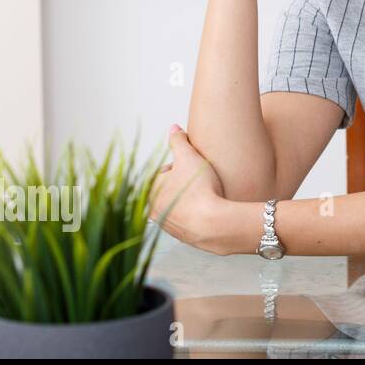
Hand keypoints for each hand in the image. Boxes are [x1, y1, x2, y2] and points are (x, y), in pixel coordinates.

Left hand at [150, 124, 230, 254]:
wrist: (214, 224)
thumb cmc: (200, 188)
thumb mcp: (189, 157)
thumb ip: (179, 141)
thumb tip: (173, 128)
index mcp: (150, 190)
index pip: (165, 172)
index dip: (183, 166)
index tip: (195, 168)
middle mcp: (152, 209)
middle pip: (170, 190)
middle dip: (185, 184)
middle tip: (203, 181)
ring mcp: (166, 225)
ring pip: (178, 206)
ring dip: (190, 200)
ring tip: (208, 195)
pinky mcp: (180, 236)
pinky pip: (187, 221)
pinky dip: (196, 215)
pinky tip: (209, 210)